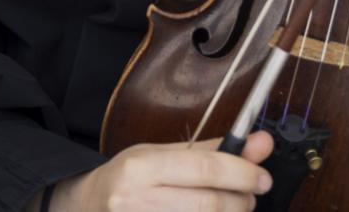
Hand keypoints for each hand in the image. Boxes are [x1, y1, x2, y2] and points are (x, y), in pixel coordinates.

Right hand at [50, 130, 273, 211]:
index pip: (203, 169)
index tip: (262, 176)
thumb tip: (260, 142)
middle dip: (240, 200)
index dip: (240, 173)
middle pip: (207, 205)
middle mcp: (137, 200)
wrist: (86, 208)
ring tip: (235, 207)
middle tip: (252, 194)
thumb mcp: (160, 154)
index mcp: (142, 167)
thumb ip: (210, 151)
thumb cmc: (128, 179)